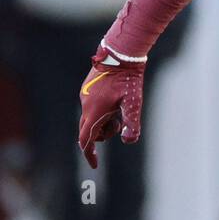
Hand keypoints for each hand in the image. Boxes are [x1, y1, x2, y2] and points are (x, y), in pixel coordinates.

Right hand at [78, 45, 145, 168]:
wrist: (120, 54)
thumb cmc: (129, 80)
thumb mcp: (133, 103)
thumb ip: (131, 123)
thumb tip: (129, 141)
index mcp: (94, 112)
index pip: (86, 140)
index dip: (89, 154)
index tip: (95, 166)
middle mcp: (86, 105)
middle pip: (88, 131)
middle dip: (101, 135)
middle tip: (118, 125)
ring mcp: (84, 95)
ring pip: (90, 118)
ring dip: (102, 122)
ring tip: (118, 111)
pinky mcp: (87, 88)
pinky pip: (91, 107)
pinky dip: (100, 112)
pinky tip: (114, 101)